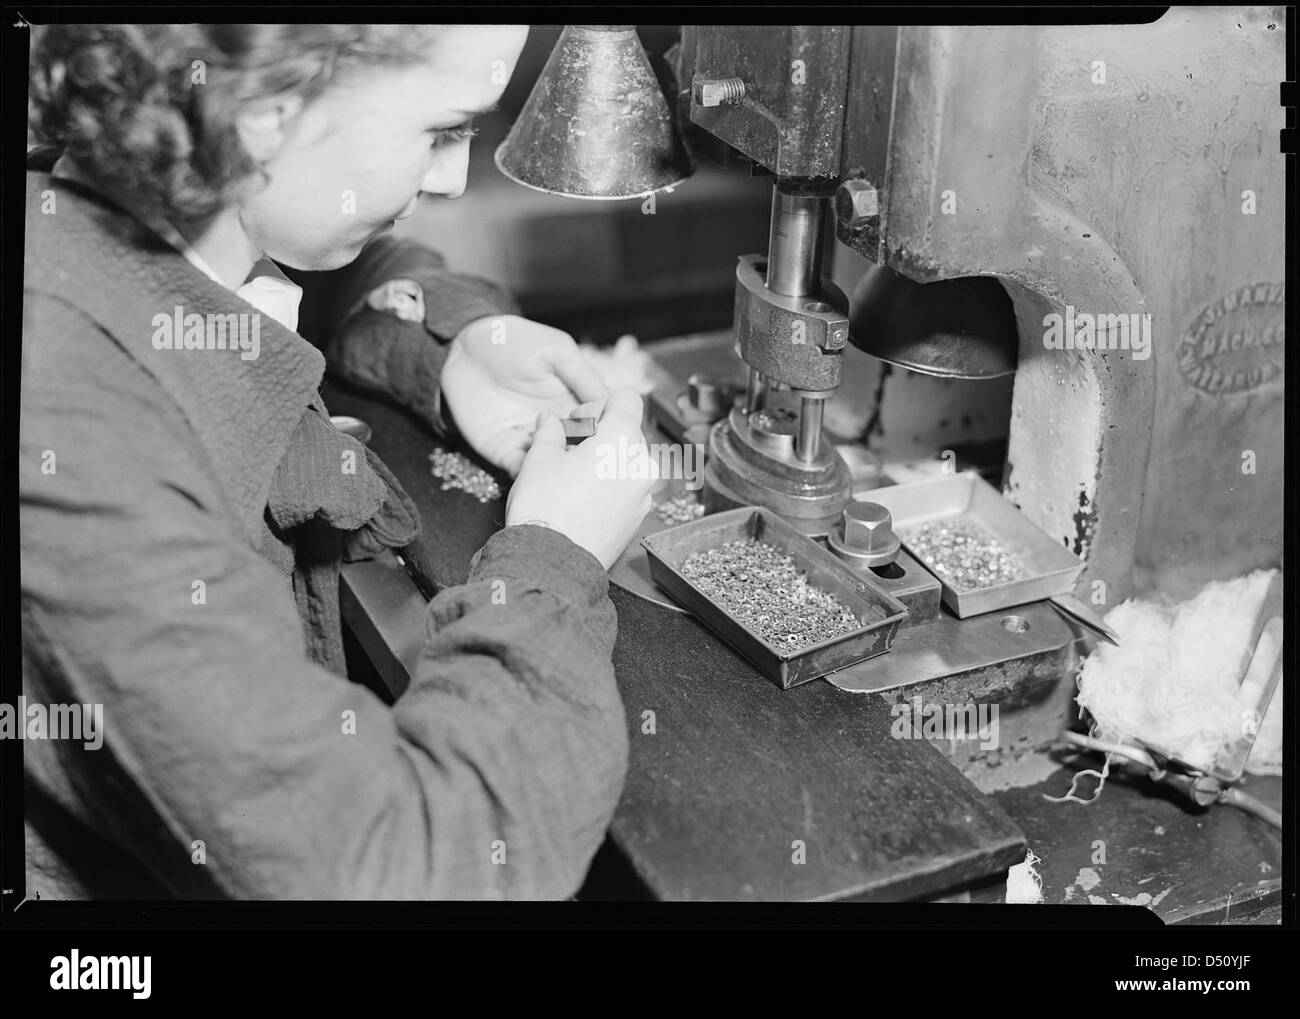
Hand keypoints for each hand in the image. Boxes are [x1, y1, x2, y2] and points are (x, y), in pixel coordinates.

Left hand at [440, 315, 606, 475]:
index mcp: (576, 405)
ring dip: (558, 474)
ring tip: (561, 472)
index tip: (610, 440)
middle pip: (580, 456)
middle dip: (586, 464)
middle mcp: (558, 428)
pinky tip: (533, 470)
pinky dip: (528, 476)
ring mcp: (532, 442)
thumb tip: (616, 401)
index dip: (608, 437)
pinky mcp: (504, 451)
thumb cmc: (515, 342)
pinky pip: (520, 471)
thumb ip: (584, 376)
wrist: (465, 348)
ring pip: (552, 469)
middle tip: (587, 464)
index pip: (602, 429)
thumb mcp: (557, 351)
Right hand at [506, 390, 656, 569]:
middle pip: (627, 430)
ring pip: (628, 460)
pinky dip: (610, 483)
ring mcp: (643, 493)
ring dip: (604, 459)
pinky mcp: (638, 517)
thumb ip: (549, 432)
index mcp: (622, 440)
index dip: (598, 403)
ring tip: (572, 474)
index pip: (626, 399)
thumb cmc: (546, 509)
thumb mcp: (538, 459)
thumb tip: (549, 422)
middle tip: (566, 447)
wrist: (554, 563)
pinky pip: (628, 487)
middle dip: (598, 433)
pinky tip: (583, 496)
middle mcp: (642, 464)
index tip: (576, 420)